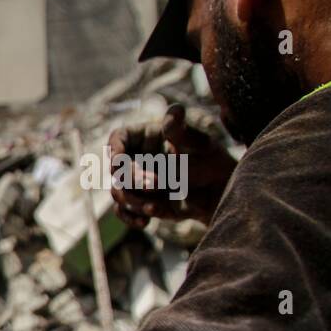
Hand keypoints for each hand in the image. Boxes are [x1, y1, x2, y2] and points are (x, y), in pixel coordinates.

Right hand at [107, 104, 236, 227]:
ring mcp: (134, 181)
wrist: (216, 190)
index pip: (119, 138)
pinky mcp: (138, 201)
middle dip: (133, 179)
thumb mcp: (197, 144)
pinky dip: (131, 217)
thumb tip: (175, 110)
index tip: (119, 160)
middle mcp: (135, 158)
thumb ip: (181, 131)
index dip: (115, 148)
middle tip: (156, 184)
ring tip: (155, 206)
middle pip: (116, 169)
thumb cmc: (208, 159)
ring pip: (117, 191)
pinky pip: (123, 210)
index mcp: (144, 137)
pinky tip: (146, 221)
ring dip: (134, 200)